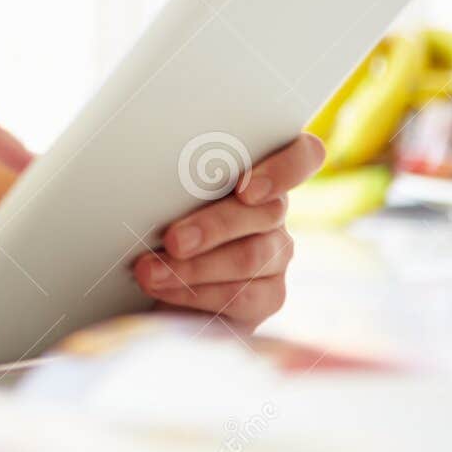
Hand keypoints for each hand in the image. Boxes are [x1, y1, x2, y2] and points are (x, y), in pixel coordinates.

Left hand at [131, 132, 324, 329]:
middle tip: (171, 239)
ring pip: (251, 256)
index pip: (303, 155)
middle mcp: (273, 212)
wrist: (154, 280)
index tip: (247, 188)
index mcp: (257, 172)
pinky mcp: (269, 295)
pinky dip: (195, 293)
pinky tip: (164, 289)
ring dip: (194, 266)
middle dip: (214, 226)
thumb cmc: (157, 222)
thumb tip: (148, 174)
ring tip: (149, 271)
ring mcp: (277, 254)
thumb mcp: (166, 193)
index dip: (287, 168)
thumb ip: (178, 181)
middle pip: (268, 211)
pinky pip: (241, 296)